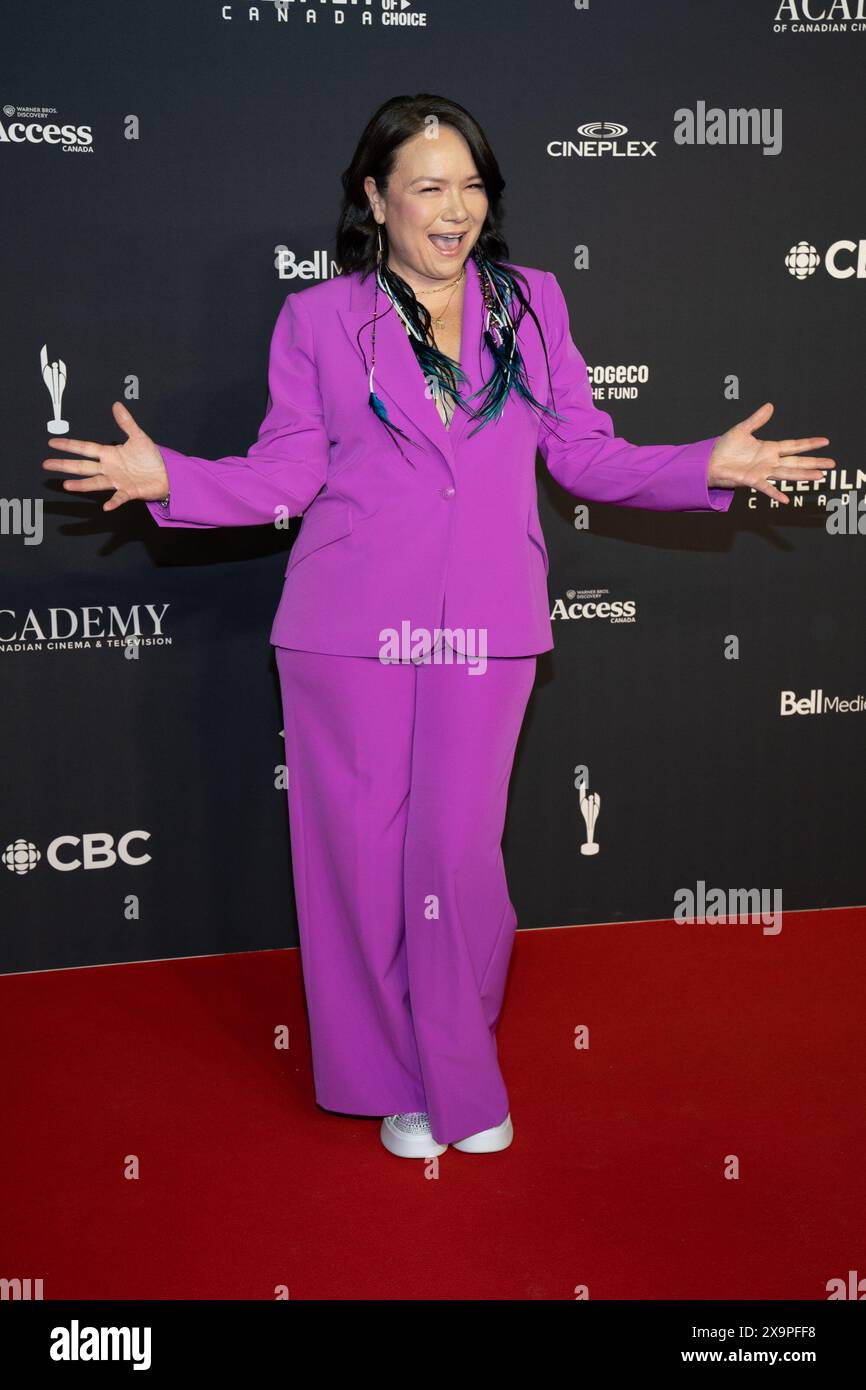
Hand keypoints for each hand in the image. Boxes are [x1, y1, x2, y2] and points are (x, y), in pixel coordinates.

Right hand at [41, 401, 169, 511]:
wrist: (166, 474)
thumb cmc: (151, 457)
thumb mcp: (138, 437)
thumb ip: (126, 422)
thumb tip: (116, 405)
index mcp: (109, 454)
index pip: (85, 448)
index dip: (69, 445)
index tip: (52, 443)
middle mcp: (109, 468)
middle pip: (83, 466)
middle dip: (65, 465)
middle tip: (46, 464)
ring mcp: (117, 481)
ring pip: (95, 482)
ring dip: (81, 485)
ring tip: (66, 485)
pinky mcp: (129, 492)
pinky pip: (119, 497)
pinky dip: (113, 502)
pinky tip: (106, 506)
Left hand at [706, 401, 833, 504]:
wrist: (710, 461)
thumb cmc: (725, 447)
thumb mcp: (742, 429)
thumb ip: (757, 419)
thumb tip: (770, 406)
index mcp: (769, 449)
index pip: (794, 445)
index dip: (809, 443)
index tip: (826, 441)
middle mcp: (769, 462)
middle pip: (797, 461)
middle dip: (815, 462)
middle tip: (832, 464)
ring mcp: (762, 472)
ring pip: (788, 473)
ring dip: (803, 475)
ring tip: (820, 477)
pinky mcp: (751, 481)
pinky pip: (766, 488)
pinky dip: (775, 493)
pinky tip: (786, 499)